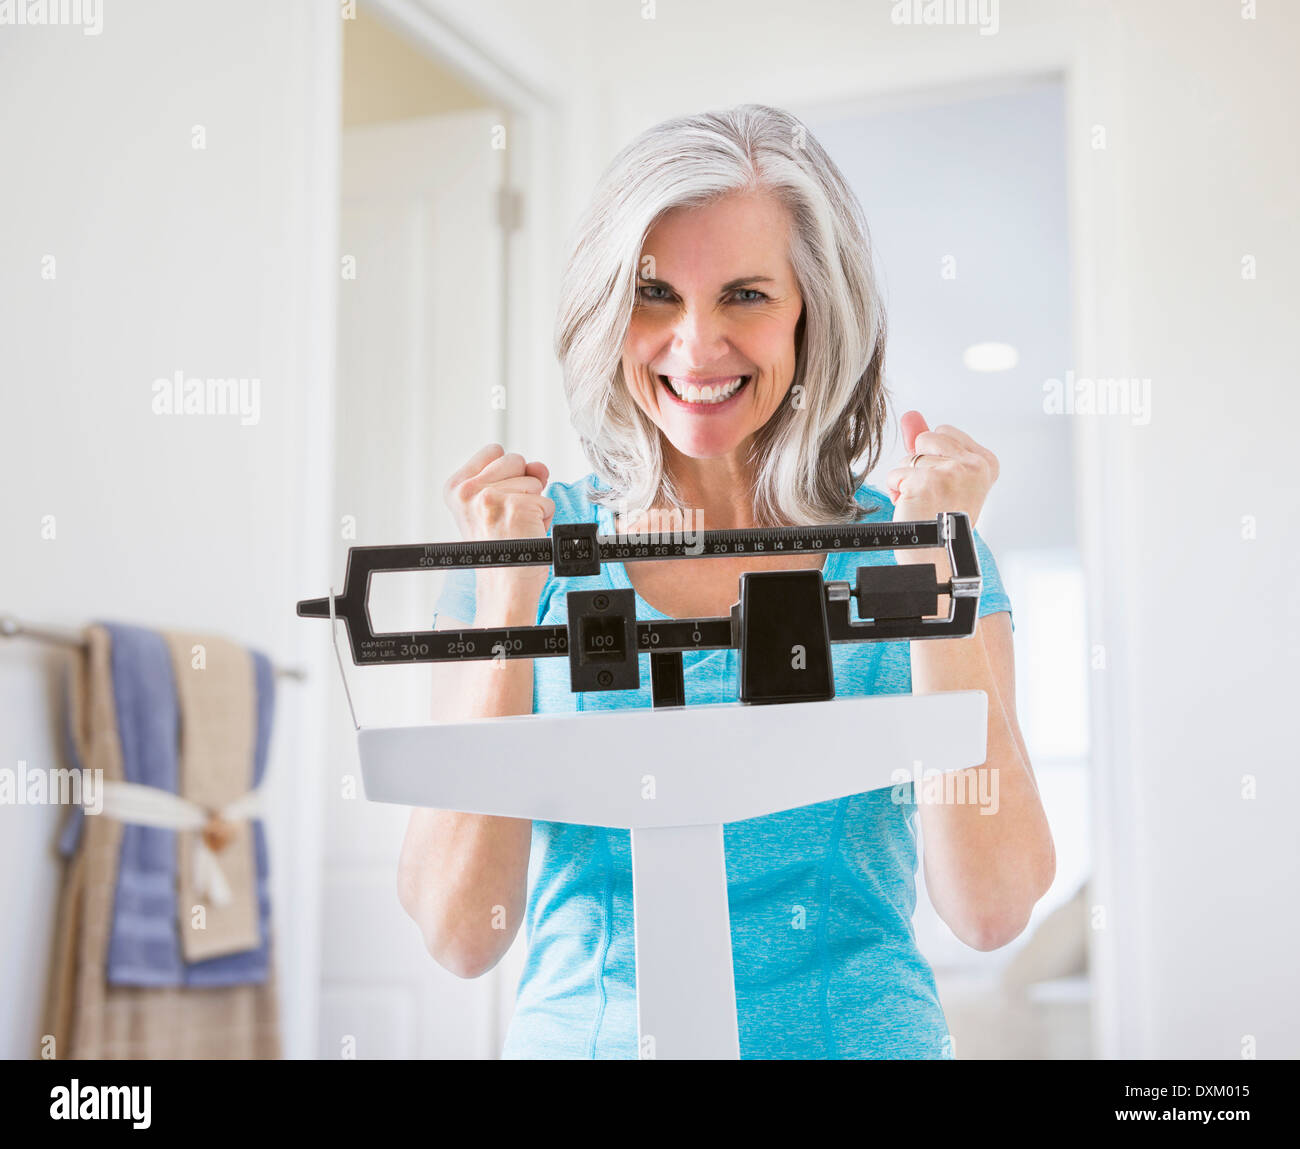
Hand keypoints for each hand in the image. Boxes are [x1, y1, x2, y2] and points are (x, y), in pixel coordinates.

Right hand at [444, 444, 554, 606]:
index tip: (499, 499)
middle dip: (522, 486)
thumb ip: (515, 477)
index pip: (494, 451)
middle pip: (516, 459)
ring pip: (534, 481)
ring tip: (517, 528)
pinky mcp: (518, 508)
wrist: (503, 587)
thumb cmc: (500, 550)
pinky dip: (545, 519)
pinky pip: (547, 501)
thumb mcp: (494, 506)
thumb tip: (539, 467)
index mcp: (456, 488)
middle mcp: (469, 491)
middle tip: (508, 517)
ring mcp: (492, 498)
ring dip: (534, 505)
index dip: (507, 473)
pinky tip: (527, 535)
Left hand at [884, 410, 998, 527]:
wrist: (938, 556)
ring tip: (923, 501)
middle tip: (933, 493)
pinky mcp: (927, 482)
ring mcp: (951, 472)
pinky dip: (897, 490)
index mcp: (985, 462)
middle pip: (926, 438)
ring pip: (909, 457)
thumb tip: (912, 416)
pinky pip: (896, 473)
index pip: (945, 431)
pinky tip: (912, 506)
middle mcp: (973, 466)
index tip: (945, 483)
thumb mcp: (948, 477)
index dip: (934, 456)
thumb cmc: (943, 522)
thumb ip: (932, 445)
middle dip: (919, 463)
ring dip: (907, 479)